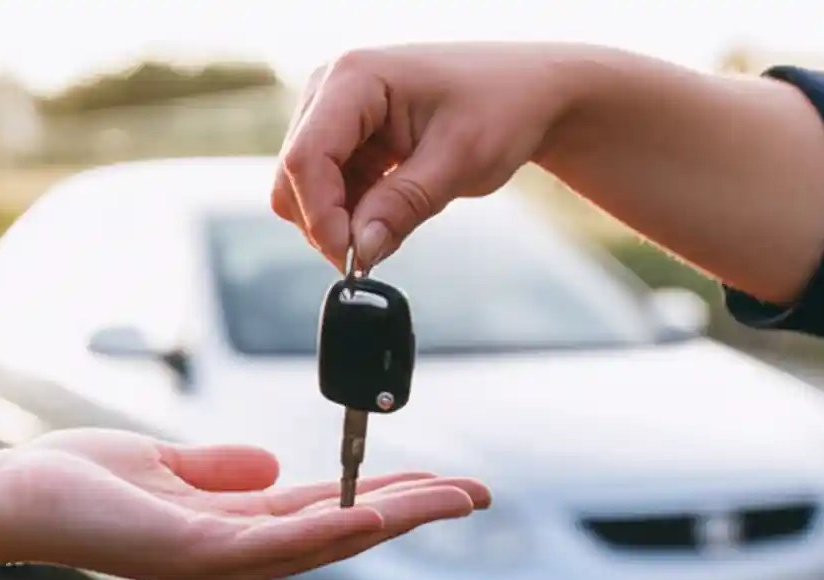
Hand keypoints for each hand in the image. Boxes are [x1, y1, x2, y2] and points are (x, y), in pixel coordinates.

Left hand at [0, 428, 489, 579]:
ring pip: (325, 539)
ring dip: (392, 519)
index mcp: (233, 526)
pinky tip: (374, 515)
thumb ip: (220, 467)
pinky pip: (276, 542)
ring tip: (449, 500)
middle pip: (343, 529)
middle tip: (477, 494)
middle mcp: (236, 553)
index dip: (387, 497)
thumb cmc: (79, 482)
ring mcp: (218, 559)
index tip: (438, 482)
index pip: (327, 510)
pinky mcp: (194, 552)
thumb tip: (272, 465)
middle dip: (412, 511)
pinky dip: (331, 530)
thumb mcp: (165, 463)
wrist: (14, 498)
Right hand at [272, 42, 584, 270]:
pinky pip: (328, 189)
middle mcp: (332, 87)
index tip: (351, 258)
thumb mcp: (458, 162)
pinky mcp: (347, 136)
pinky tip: (390, 217)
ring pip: (305, 187)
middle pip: (295, 175)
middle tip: (371, 255)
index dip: (320, 216)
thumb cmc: (502, 108)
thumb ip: (402, 207)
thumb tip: (359, 253)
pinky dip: (351, 214)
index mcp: (355, 78)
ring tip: (394, 228)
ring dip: (340, 221)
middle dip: (326, 223)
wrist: (529, 93)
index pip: (306, 157)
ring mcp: (335, 111)